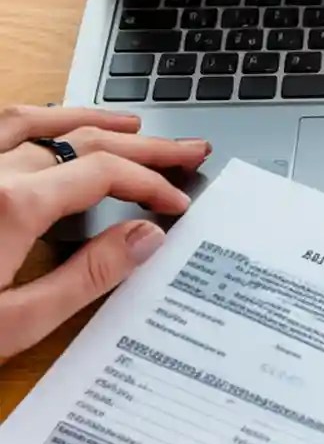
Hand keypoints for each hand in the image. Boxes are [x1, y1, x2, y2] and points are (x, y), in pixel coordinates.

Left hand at [0, 106, 206, 358]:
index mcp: (11, 206)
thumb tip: (146, 237)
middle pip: (80, 142)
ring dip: (88, 121)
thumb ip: (85, 277)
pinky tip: (46, 123)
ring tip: (129, 123)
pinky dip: (30, 119)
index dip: (151, 184)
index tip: (179, 202)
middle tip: (186, 150)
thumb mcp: (12, 324)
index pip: (104, 174)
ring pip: (33, 122)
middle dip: (141, 145)